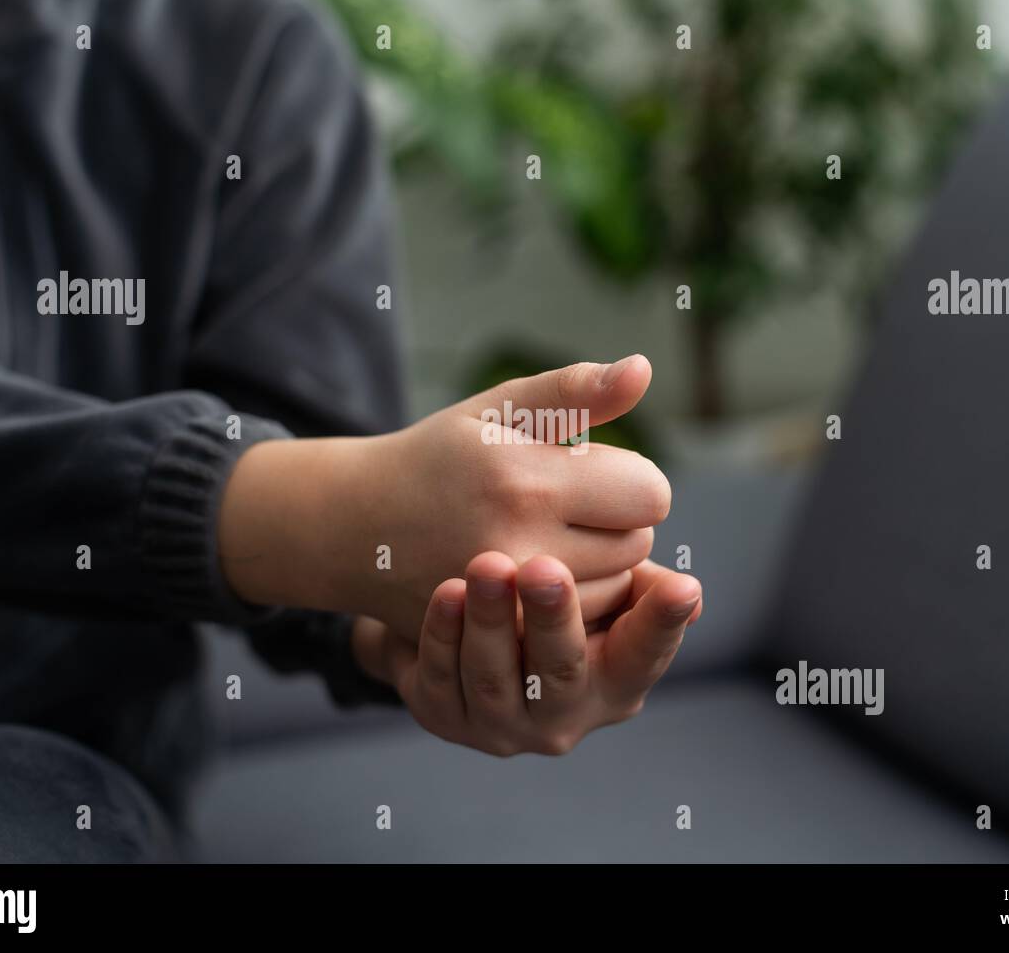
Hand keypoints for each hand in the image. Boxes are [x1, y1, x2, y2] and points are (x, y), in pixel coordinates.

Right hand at [219, 357, 669, 637]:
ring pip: (616, 589)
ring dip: (602, 566)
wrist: (358, 528)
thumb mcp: (500, 408)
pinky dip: (573, 604)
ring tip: (550, 539)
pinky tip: (539, 577)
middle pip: (638, 543)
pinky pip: (579, 626)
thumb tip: (644, 370)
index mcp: (525, 481)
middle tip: (567, 506)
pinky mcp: (497, 639)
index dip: (629, 478)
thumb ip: (576, 390)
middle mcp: (518, 548)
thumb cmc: (441, 456)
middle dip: (618, 521)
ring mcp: (506, 605)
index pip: (650, 493)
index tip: (590, 472)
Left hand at [351, 552, 702, 756]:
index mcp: (616, 681)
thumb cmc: (547, 602)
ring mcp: (501, 725)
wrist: (452, 627)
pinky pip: (441, 676)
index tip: (683, 588)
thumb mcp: (600, 591)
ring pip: (495, 675)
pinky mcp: (443, 717)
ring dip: (491, 619)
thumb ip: (638, 585)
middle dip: (554, 616)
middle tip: (545, 565)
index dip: (661, 624)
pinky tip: (446, 591)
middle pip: (561, 668)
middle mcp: (564, 716)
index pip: (645, 655)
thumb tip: (688, 594)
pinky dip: (442, 633)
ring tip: (487, 565)